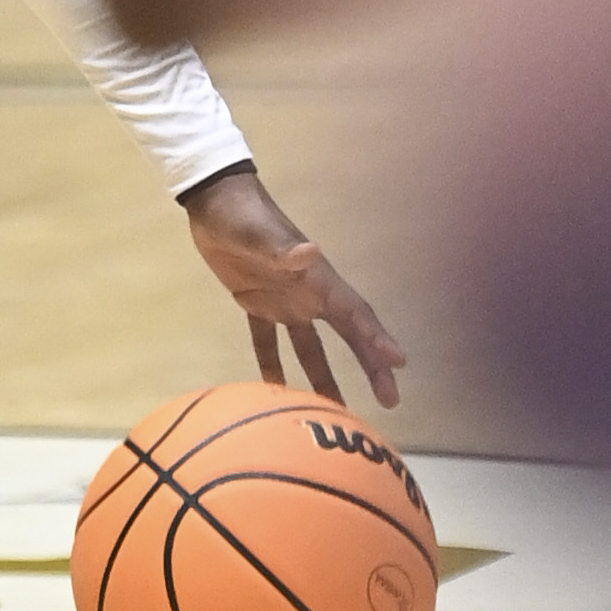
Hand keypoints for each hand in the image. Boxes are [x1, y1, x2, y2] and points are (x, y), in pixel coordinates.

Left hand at [183, 169, 406, 408]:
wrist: (213, 202)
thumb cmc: (241, 215)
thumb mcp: (259, 232)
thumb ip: (282, 250)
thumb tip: (311, 252)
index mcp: (316, 280)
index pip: (355, 314)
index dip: (376, 339)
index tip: (398, 364)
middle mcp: (308, 294)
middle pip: (347, 336)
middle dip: (369, 366)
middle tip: (389, 401)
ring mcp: (284, 300)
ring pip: (310, 347)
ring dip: (322, 376)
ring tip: (334, 409)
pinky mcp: (256, 302)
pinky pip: (268, 340)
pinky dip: (272, 363)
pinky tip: (274, 390)